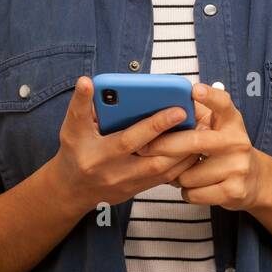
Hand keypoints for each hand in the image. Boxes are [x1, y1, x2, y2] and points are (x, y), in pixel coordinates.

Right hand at [48, 76, 206, 213]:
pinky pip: (166, 179)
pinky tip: (193, 146)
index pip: (130, 140)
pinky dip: (182, 163)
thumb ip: (79, 105)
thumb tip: (86, 81)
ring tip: (201, 129)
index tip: (178, 109)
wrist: (72, 190)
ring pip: (165, 172)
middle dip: (179, 139)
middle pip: (154, 158)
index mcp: (98, 155)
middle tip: (200, 119)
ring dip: (186, 152)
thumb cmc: (74, 152)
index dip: (154, 125)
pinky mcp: (138, 190)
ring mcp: (129, 185)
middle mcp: (116, 173)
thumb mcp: (70, 128)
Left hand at [134, 82, 271, 211]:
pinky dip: (186, 192)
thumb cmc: (224, 149)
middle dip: (165, 146)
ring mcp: (238, 167)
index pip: (223, 103)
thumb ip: (198, 115)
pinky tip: (193, 186)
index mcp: (232, 121)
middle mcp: (238, 141)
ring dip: (177, 176)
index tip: (194, 90)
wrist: (254, 179)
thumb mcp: (218, 127)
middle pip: (194, 142)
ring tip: (183, 172)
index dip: (209, 96)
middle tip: (145, 148)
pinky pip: (193, 193)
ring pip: (188, 174)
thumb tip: (163, 106)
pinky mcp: (234, 190)